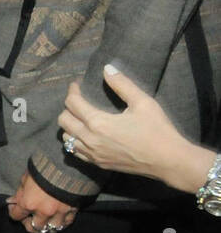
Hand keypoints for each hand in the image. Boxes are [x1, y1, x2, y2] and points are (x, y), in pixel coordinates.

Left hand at [7, 171, 75, 232]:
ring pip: (50, 230)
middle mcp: (43, 212)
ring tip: (43, 221)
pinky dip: (61, 224)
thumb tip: (12, 201)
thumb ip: (19, 192)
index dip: (13, 212)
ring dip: (45, 227)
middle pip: (33, 228)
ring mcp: (58, 213)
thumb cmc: (42, 168)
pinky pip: (66, 224)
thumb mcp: (26, 178)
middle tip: (28, 217)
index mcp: (28, 203)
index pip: (16, 216)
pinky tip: (57, 220)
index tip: (14, 207)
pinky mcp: (72, 211)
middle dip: (28, 224)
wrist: (66, 165)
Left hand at [58, 64, 181, 180]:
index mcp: (98, 122)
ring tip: (80, 116)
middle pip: (64, 120)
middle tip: (79, 100)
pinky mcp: (99, 164)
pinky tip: (84, 135)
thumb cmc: (158, 130)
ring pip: (66, 138)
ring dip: (69, 125)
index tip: (77, 85)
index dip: (72, 91)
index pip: (72, 103)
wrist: (169, 161)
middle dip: (68, 107)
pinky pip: (75, 152)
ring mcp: (93, 154)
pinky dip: (74, 141)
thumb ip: (122, 84)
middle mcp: (90, 139)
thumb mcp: (143, 102)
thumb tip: (106, 68)